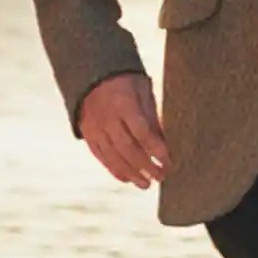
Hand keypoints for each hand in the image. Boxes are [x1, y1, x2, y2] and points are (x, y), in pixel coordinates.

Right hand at [78, 72, 170, 188]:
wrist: (92, 72)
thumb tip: (165, 141)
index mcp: (123, 104)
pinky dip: (114, 170)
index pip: (142, 132)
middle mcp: (107, 118)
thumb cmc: (125, 81)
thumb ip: (152, 115)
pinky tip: (128, 179)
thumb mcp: (143, 90)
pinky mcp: (87, 134)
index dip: (157, 149)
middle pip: (127, 149)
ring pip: (113, 157)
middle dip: (146, 166)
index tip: (169, 160)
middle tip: (162, 176)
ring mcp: (94, 128)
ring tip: (146, 184)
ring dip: (131, 173)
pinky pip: (101, 156)